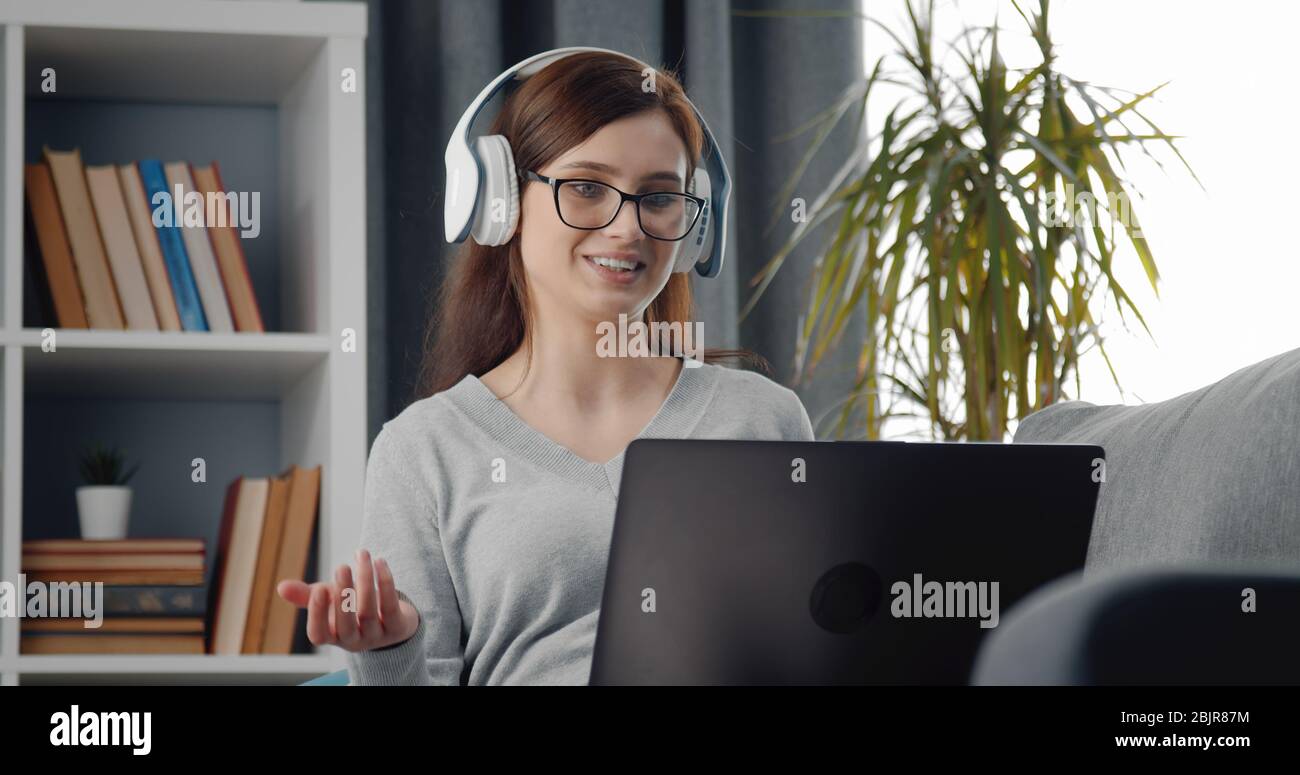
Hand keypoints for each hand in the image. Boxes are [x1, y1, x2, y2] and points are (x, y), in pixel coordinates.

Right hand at [276, 549, 419, 651]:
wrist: (392, 620)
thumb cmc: (353, 609)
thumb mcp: (329, 602)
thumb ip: (306, 596)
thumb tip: (281, 587)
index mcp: (332, 636)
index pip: (319, 635)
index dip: (317, 614)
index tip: (319, 588)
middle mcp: (354, 641)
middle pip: (346, 623)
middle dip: (342, 594)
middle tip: (341, 566)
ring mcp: (376, 636)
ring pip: (369, 611)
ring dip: (365, 580)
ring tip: (361, 554)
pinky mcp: (398, 627)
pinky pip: (390, 605)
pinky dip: (385, 582)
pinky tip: (379, 562)